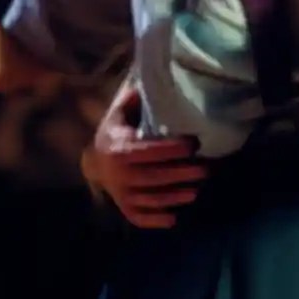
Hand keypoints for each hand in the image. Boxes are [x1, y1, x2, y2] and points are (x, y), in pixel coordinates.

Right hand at [86, 82, 207, 228]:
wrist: (93, 162)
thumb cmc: (115, 134)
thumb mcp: (118, 114)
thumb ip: (133, 100)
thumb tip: (151, 77)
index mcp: (119, 149)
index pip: (150, 150)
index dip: (173, 148)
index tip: (194, 144)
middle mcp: (118, 174)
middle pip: (154, 177)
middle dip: (181, 174)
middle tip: (204, 169)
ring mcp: (120, 194)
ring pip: (150, 198)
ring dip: (175, 197)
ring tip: (196, 190)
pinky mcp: (124, 208)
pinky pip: (139, 217)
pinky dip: (156, 220)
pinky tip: (174, 218)